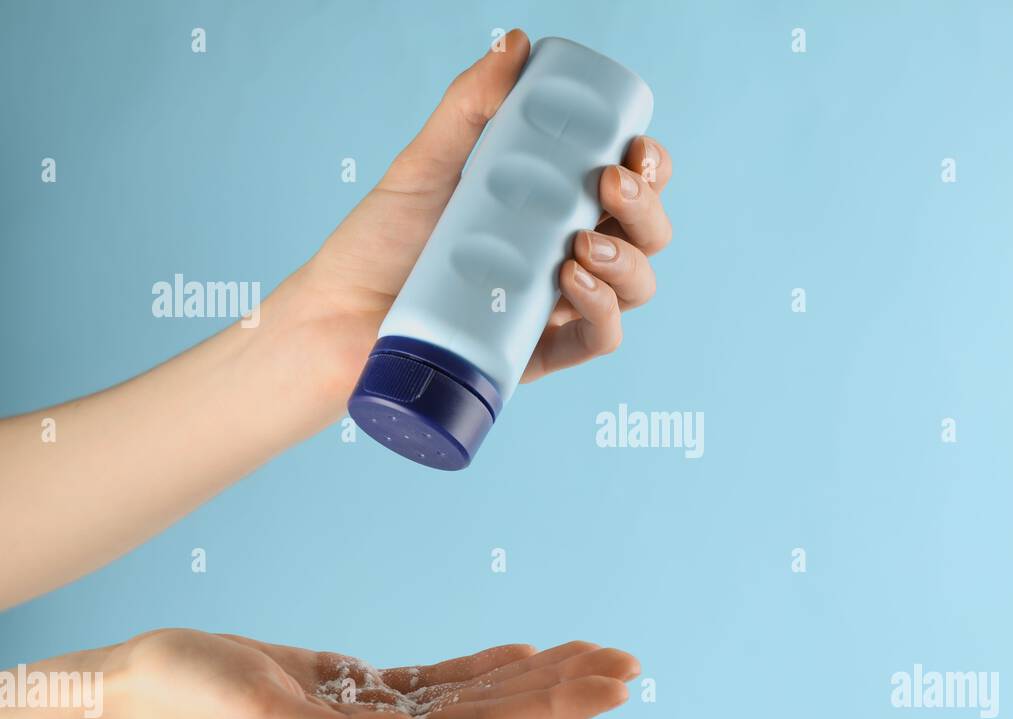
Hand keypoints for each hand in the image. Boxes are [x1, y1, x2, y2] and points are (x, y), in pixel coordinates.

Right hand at [114, 628, 638, 718]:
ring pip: (478, 693)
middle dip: (566, 687)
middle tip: (630, 664)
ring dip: (538, 673)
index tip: (611, 686)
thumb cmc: (189, 704)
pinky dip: (486, 664)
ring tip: (595, 653)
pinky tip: (522, 653)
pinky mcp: (359, 690)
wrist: (143, 689)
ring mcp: (375, 717)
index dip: (553, 707)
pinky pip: (439, 678)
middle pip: (498, 712)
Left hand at [292, 27, 673, 398]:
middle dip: (644, 209)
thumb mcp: (426, 164)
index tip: (633, 148)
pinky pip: (601, 340)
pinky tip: (573, 284)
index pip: (626, 186)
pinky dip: (603, 312)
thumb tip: (515, 43)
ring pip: (635, 288)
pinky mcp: (540, 355)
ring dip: (628, 263)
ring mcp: (558, 308)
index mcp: (553, 208)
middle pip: (645, 235)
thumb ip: (469, 105)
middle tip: (606, 188)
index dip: (649, 167)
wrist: (337, 316)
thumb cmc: (380, 242)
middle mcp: (567, 256)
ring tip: (582, 248)